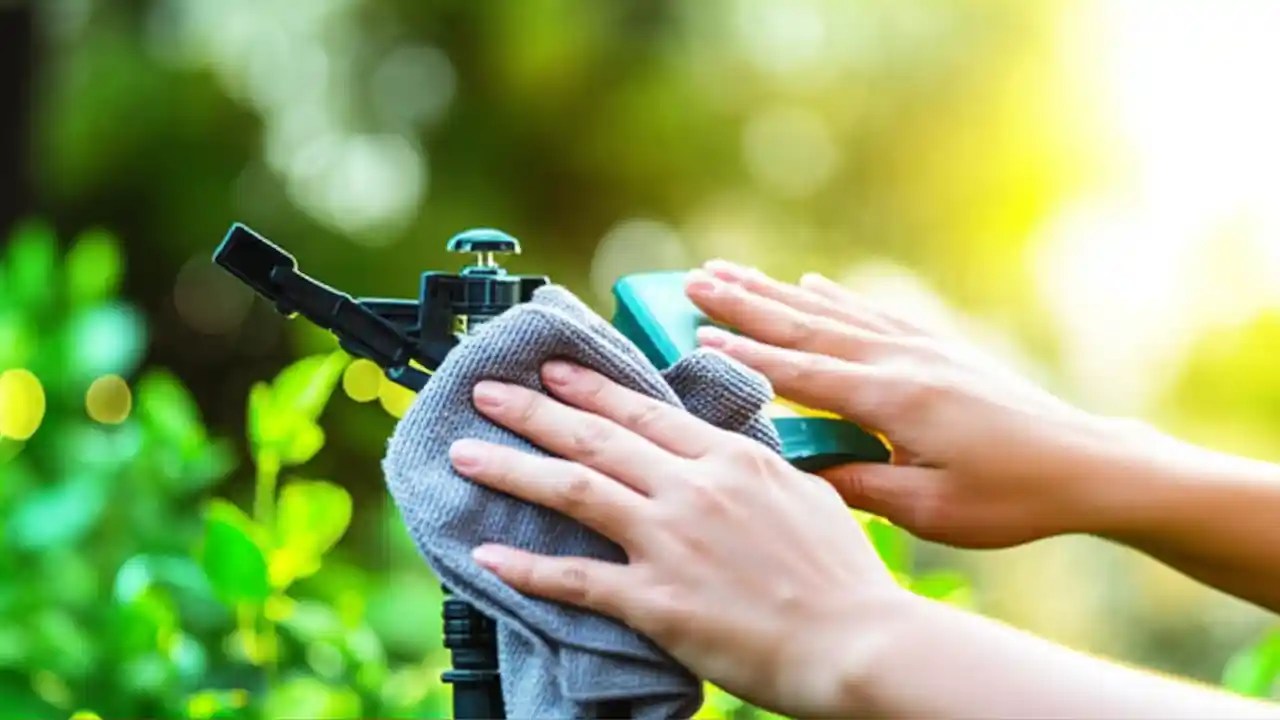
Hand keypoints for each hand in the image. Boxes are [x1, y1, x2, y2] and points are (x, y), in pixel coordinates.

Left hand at [448, 361, 907, 717]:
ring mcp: (671, 542)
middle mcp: (693, 489)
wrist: (860, 642)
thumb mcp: (805, 495)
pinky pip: (577, 578)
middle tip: (486, 392)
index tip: (551, 368)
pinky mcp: (658, 601)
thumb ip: (755, 467)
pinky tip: (487, 555)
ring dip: (512, 468)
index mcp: (730, 459)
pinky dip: (527, 566)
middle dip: (533, 410)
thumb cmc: (842, 575)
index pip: (644, 411)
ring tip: (466, 452)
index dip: (589, 387)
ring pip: (574, 491)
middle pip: (595, 438)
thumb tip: (728, 452)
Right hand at [685, 260, 1151, 547]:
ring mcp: (921, 347)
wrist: (1087, 463)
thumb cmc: (1012, 497)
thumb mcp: (931, 511)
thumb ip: (859, 485)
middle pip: (806, 326)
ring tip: (729, 271)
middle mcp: (902, 360)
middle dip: (744, 304)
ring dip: (776, 292)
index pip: (802, 374)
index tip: (694, 335)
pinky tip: (811, 283)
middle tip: (691, 281)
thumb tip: (795, 469)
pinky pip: (872, 314)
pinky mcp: (938, 349)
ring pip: (832, 312)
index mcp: (895, 400)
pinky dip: (835, 297)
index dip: (745, 357)